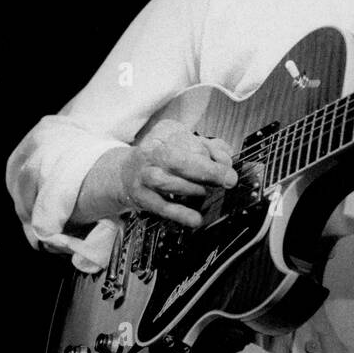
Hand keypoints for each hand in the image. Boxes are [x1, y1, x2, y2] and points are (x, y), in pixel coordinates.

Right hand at [117, 119, 237, 228]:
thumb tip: (226, 159)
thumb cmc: (165, 159)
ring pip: (164, 182)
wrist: (125, 174)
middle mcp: (151, 152)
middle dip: (205, 169)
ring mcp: (143, 175)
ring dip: (191, 188)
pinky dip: (180, 214)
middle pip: (174, 158)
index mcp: (165, 134)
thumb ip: (211, 149)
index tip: (227, 165)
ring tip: (204, 192)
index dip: (210, 153)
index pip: (189, 139)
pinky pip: (161, 206)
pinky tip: (196, 219)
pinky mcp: (141, 197)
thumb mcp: (187, 145)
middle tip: (228, 179)